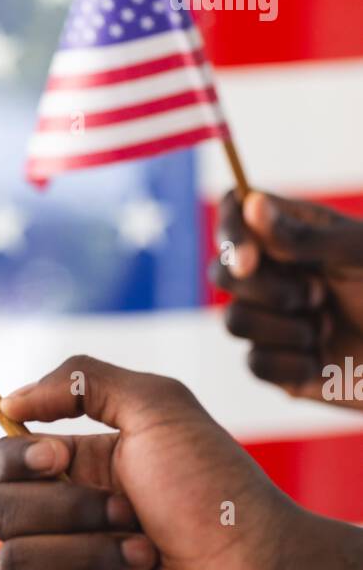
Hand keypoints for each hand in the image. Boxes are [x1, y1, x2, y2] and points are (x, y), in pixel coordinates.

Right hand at [0, 355, 311, 569]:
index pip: (3, 462)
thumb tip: (7, 402)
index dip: (19, 460)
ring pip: (15, 565)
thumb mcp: (159, 407)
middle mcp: (68, 525)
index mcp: (80, 472)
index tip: (61, 458)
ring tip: (147, 557)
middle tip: (133, 514)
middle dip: (68, 511)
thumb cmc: (218, 494)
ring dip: (89, 555)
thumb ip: (80, 380)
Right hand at [210, 190, 362, 409]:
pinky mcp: (277, 365)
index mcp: (294, 234)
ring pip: (234, 321)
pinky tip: (323, 362)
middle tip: (316, 296)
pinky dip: (291, 364)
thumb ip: (301, 235)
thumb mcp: (358, 255)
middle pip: (220, 272)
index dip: (230, 233)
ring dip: (285, 328)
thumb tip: (250, 203)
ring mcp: (273, 320)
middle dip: (264, 290)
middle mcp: (277, 274)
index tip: (249, 261)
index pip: (237, 213)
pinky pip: (254, 363)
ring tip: (327, 328)